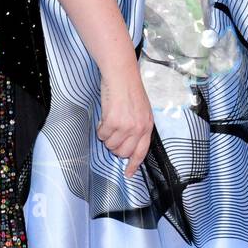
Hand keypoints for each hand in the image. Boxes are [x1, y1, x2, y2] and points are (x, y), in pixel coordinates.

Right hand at [97, 61, 153, 177]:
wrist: (122, 74)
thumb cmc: (129, 89)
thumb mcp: (142, 110)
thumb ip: (138, 127)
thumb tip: (127, 143)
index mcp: (147, 125)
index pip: (141, 152)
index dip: (133, 165)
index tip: (127, 173)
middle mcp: (139, 128)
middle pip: (123, 152)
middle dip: (114, 146)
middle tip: (112, 134)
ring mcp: (126, 126)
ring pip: (110, 144)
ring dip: (106, 135)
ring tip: (109, 121)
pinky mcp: (113, 121)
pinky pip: (102, 135)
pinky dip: (100, 128)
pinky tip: (104, 116)